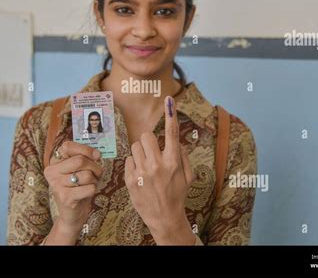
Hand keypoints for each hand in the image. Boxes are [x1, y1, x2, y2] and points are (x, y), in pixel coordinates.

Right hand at [43, 141, 102, 240]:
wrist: (71, 214)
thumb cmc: (77, 188)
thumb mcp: (78, 170)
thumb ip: (84, 158)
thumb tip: (97, 154)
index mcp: (54, 162)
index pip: (68, 146)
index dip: (85, 149)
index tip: (96, 156)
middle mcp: (52, 172)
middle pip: (80, 160)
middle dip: (94, 167)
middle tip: (96, 174)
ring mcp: (57, 185)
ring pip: (86, 175)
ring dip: (94, 180)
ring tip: (89, 185)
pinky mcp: (65, 198)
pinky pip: (89, 188)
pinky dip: (93, 190)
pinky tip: (86, 194)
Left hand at [124, 96, 195, 243]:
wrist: (164, 218)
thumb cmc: (177, 195)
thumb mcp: (188, 177)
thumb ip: (183, 156)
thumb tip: (176, 141)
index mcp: (173, 162)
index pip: (172, 133)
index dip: (171, 114)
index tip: (169, 99)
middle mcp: (157, 165)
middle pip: (146, 136)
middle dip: (149, 141)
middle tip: (152, 151)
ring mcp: (142, 173)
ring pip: (135, 147)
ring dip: (140, 152)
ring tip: (146, 166)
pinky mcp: (130, 179)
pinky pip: (128, 160)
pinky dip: (133, 164)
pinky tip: (140, 175)